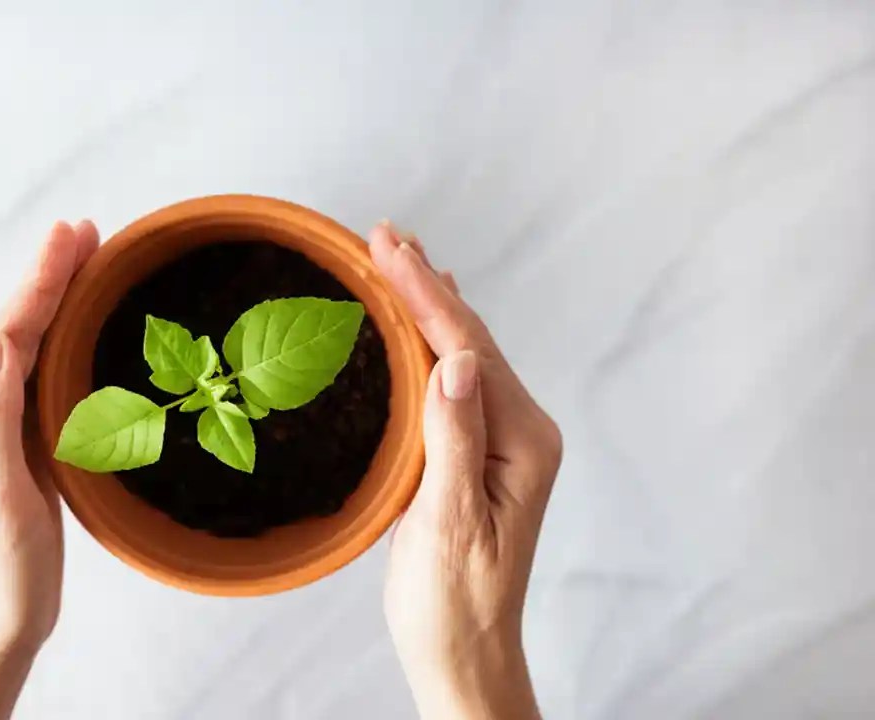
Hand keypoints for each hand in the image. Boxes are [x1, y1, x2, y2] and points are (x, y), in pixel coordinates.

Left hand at [0, 221, 98, 719]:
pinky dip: (58, 347)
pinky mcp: (8, 458)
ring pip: (23, 354)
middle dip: (48, 279)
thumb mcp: (0, 504)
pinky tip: (76, 342)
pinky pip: (33, 384)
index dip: (41, 282)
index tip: (72, 235)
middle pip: (11, 332)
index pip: (6, 334)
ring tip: (84, 268)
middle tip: (85, 234)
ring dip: (52, 306)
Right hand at [373, 222, 561, 719]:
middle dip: (425, 283)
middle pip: (470, 339)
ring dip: (428, 304)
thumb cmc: (450, 601)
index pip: (468, 348)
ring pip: (463, 353)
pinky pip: (453, 380)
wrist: (462, 651)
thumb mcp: (448, 523)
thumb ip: (455, 439)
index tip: (386, 248)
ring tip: (397, 258)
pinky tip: (425, 321)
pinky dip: (430, 340)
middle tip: (381, 235)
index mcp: (521, 440)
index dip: (424, 294)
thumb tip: (458, 360)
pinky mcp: (478, 452)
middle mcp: (521, 431)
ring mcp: (503, 440)